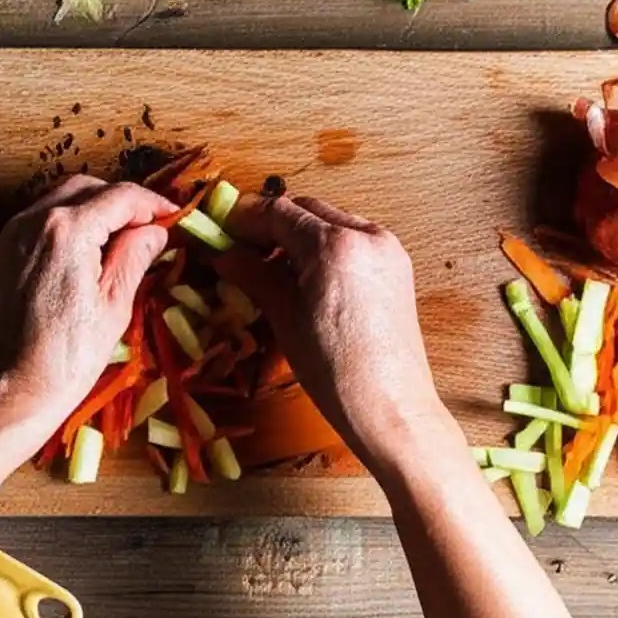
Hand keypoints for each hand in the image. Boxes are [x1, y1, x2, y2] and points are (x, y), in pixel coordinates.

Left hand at [0, 176, 176, 448]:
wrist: (15, 387)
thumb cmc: (70, 355)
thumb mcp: (115, 304)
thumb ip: (135, 256)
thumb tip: (155, 232)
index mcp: (68, 231)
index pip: (119, 197)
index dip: (152, 203)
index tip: (172, 216)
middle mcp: (34, 220)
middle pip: (87, 187)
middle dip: (121, 201)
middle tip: (148, 226)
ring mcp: (12, 234)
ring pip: (60, 199)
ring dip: (92, 208)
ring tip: (119, 238)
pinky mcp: (0, 252)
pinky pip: (39, 220)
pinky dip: (66, 223)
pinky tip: (85, 250)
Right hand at [215, 194, 458, 469]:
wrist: (390, 407)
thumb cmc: (332, 369)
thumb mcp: (284, 318)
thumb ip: (254, 276)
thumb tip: (224, 256)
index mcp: (334, 245)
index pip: (280, 211)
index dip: (245, 218)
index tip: (221, 232)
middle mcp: (366, 235)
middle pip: (307, 210)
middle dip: (272, 225)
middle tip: (241, 250)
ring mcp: (387, 249)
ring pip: (331, 222)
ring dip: (299, 235)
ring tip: (271, 267)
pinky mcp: (397, 267)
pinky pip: (352, 241)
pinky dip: (324, 248)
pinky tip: (305, 278)